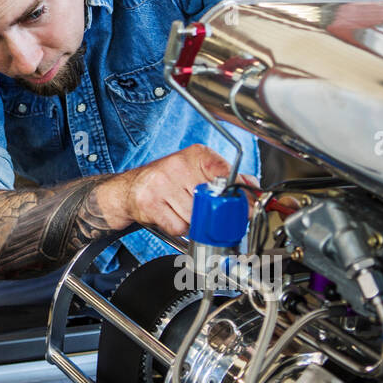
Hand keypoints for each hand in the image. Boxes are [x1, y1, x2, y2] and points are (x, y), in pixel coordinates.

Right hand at [96, 144, 234, 237]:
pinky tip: (170, 215)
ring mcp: (161, 183)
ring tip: (182, 210)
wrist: (128, 189)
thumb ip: (226, 178)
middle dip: (212, 213)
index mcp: (195, 154)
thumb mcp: (198, 171)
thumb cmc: (167, 181)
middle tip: (207, 213)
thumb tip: (253, 187)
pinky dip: (178, 228)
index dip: (238, 196)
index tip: (244, 209)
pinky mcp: (150, 202)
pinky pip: (178, 226)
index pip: (225, 173)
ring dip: (193, 221)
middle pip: (211, 201)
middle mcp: (177, 164)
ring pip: (195, 216)